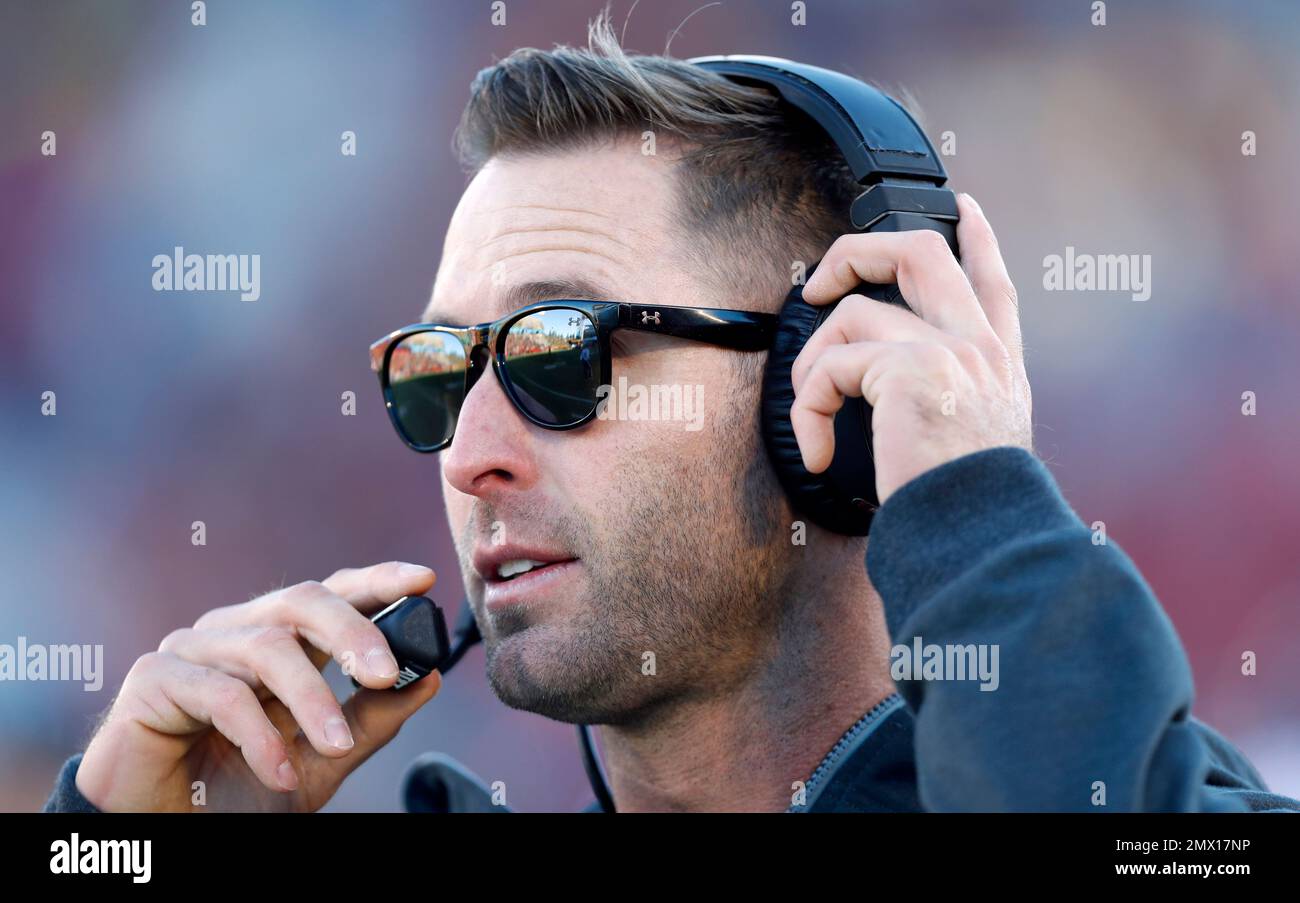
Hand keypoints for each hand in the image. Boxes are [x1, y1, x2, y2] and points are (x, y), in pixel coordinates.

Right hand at [75, 562, 441, 811]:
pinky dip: (260, 736)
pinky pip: (221, 695)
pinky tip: (278, 772)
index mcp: (278, 639)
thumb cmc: (238, 789)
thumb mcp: (322, 759)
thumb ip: (371, 720)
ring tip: (336, 748)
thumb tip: (429, 678)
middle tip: (387, 674)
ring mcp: (193, 648)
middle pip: (302, 603)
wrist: (168, 831)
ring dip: (312, 700)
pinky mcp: (154, 678)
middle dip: (353, 632)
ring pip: (268, 648)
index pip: (332, 594)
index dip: (377, 582)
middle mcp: (237, 631)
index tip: (424, 580)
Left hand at [790, 193, 1032, 505]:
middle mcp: (980, 346)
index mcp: (999, 363)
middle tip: (819, 283)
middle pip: (922, 252)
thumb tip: (891, 389)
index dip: (979, 238)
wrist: (983, 539)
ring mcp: (948, 351)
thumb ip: (956, 399)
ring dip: (812, 363)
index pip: (993, 281)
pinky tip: (818, 451)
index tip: (965, 208)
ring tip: (812, 413)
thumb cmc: (969, 506)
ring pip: (854, 311)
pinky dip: (808, 411)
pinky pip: (828, 370)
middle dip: (858, 250)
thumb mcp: (982, 441)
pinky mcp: (907, 370)